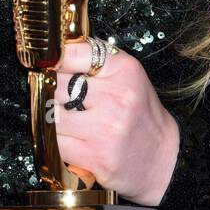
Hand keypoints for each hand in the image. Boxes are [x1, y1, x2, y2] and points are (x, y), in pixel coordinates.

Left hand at [50, 39, 179, 204]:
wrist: (161, 158)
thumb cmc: (139, 114)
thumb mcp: (127, 75)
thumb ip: (94, 59)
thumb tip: (55, 51)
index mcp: (124, 70)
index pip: (71, 54)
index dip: (53, 62)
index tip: (48, 67)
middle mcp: (116, 97)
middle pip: (55, 85)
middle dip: (48, 90)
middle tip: (52, 96)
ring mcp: (105, 128)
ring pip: (50, 115)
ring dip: (48, 118)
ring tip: (61, 118)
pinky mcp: (95, 156)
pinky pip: (55, 143)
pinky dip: (54, 141)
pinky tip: (67, 138)